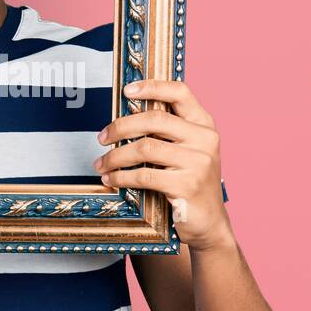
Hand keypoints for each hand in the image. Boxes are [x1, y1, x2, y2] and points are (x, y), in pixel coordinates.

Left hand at [94, 79, 233, 251]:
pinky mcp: (186, 185)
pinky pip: (144, 175)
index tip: (127, 90)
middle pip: (155, 120)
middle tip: (102, 137)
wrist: (209, 223)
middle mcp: (205, 139)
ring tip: (101, 163)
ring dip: (116, 156)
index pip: (180, 92)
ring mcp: (198, 162)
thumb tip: (127, 117)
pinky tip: (111, 179)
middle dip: (121, 127)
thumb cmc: (190, 183)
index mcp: (204, 124)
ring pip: (145, 148)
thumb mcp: (188, 152)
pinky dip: (121, 176)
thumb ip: (169, 133)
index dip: (152, 87)